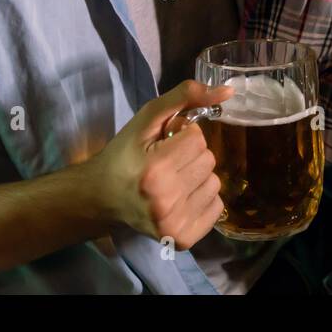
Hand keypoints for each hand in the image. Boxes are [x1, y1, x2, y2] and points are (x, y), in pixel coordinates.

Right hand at [77, 79, 232, 249]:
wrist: (103, 196)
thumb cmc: (125, 153)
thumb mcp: (149, 117)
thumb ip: (185, 95)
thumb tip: (228, 92)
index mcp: (155, 170)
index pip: (197, 139)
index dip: (181, 136)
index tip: (161, 145)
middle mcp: (166, 200)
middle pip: (208, 160)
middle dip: (190, 156)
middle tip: (165, 163)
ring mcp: (175, 224)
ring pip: (215, 182)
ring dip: (197, 177)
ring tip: (171, 181)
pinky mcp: (183, 239)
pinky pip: (217, 206)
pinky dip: (202, 198)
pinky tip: (179, 198)